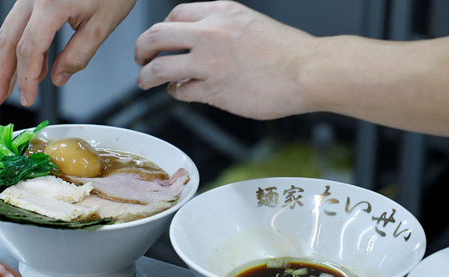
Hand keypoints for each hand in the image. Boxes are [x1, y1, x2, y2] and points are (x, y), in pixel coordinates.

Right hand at [0, 0, 135, 106]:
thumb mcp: (103, 25)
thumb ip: (79, 54)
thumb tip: (58, 78)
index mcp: (51, 3)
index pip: (29, 49)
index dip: (25, 78)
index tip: (27, 98)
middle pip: (7, 39)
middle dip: (0, 73)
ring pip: (7, 31)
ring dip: (4, 62)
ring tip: (6, 87)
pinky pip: (18, 23)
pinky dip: (18, 47)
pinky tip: (28, 68)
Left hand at [134, 1, 316, 119]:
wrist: (309, 71)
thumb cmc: (288, 52)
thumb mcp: (250, 23)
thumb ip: (222, 28)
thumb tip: (199, 40)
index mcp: (221, 12)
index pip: (175, 15)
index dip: (163, 29)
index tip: (161, 40)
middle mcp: (210, 33)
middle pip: (156, 36)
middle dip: (141, 48)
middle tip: (140, 58)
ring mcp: (209, 62)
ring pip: (159, 67)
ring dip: (147, 76)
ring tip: (145, 81)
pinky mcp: (213, 90)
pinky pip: (180, 91)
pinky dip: (176, 92)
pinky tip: (181, 92)